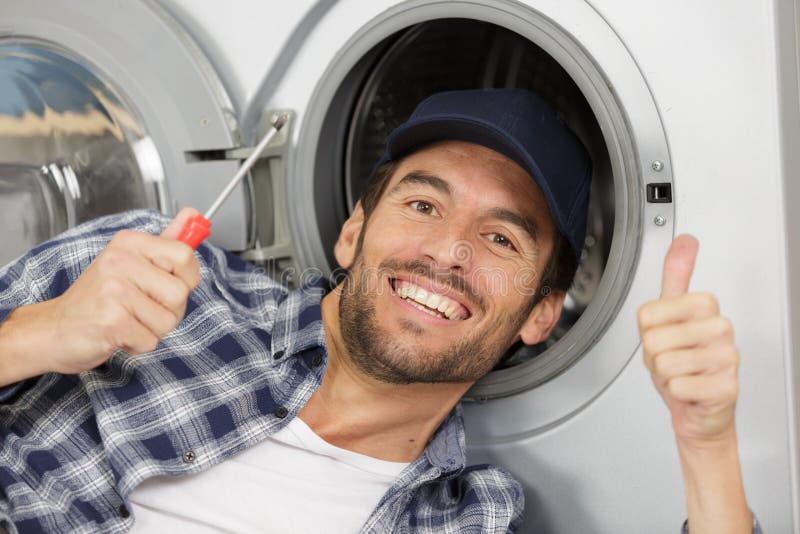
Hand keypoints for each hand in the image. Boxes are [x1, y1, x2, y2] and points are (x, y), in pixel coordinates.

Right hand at [30, 208, 201, 374]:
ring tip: (128, 320)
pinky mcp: (110, 320)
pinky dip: (138, 344)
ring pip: (168, 320)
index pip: (184, 254)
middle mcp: (120, 261)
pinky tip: (118, 333)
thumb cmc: (97, 298)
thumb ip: (164, 242)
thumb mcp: (130, 262)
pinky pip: (150, 340)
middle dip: (169, 309)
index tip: (168, 283)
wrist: (55, 328)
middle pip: (180, 292)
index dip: (186, 277)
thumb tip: (192, 215)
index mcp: (129, 243)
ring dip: (153, 329)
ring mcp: (114, 290)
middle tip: (142, 308)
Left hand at [637, 235, 739, 445]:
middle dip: (654, 356)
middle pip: (653, 339)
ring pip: (663, 363)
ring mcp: (727, 358)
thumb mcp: (671, 315)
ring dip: (664, 375)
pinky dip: (676, 393)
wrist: (699, 409)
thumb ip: (676, 276)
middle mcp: (721, 329)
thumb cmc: (683, 363)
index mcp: (706, 307)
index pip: (647, 314)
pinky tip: (691, 390)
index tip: (666, 335)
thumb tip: (685, 241)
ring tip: (681, 374)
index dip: (647, 331)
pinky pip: (676, 386)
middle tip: (673, 359)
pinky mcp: (726, 388)